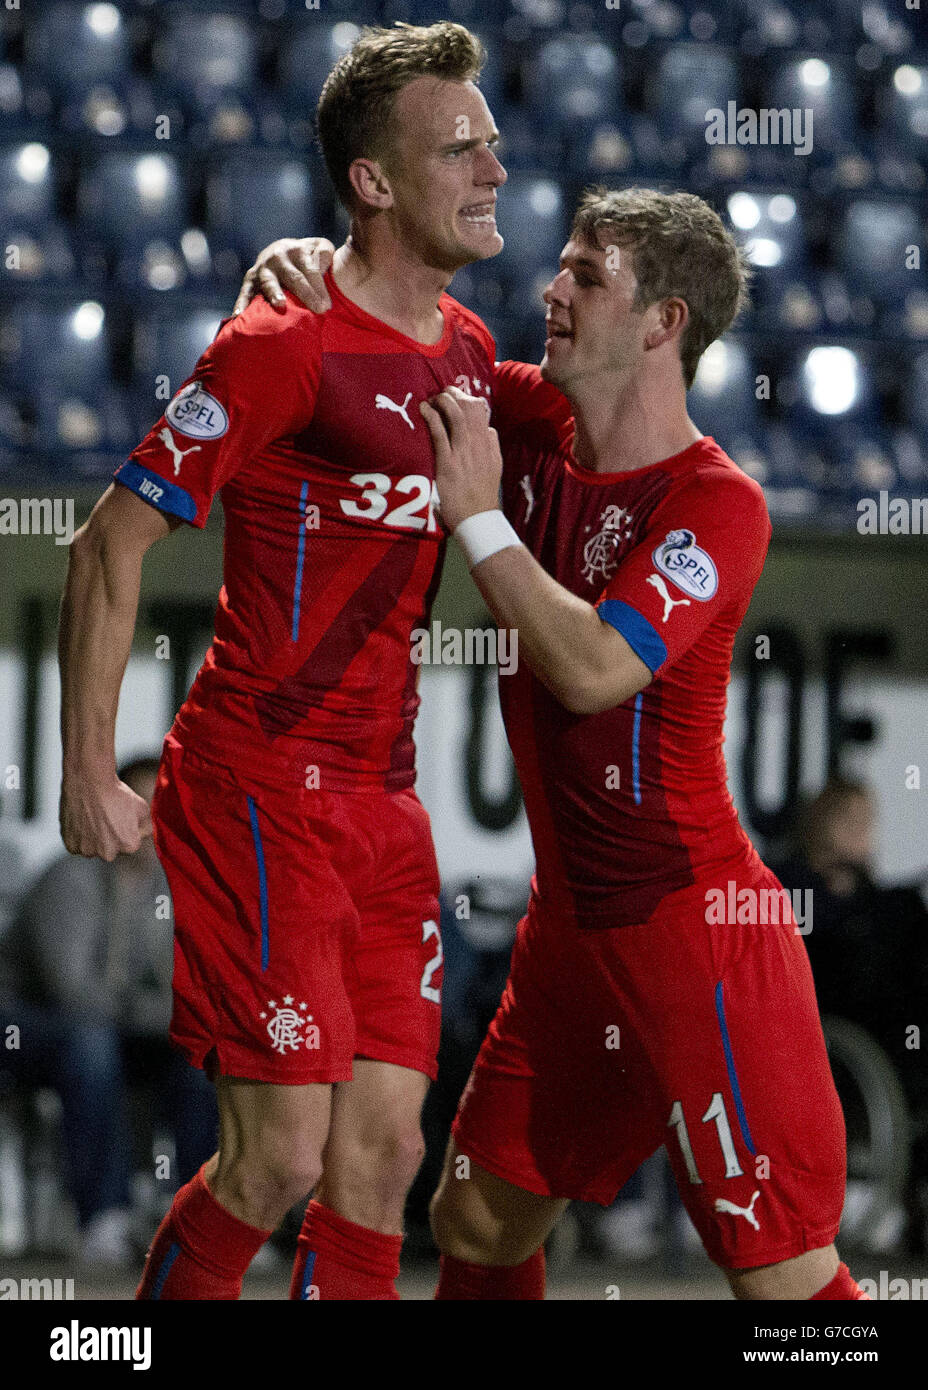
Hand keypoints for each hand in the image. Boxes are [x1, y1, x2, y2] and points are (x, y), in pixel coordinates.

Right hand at [60, 773, 152, 861]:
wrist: (90, 782)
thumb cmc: (117, 794)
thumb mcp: (143, 809)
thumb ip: (146, 828)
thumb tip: (142, 836)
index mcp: (129, 846)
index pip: (130, 843)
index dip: (125, 828)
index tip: (119, 816)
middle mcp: (108, 854)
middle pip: (110, 849)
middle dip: (109, 837)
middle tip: (105, 817)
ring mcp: (88, 851)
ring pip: (92, 847)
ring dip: (92, 837)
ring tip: (92, 816)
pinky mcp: (71, 845)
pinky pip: (76, 844)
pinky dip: (78, 835)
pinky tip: (82, 819)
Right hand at [232, 237, 334, 315]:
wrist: (281, 251)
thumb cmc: (306, 256)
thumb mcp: (319, 247)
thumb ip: (325, 254)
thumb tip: (324, 266)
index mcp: (298, 250)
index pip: (310, 270)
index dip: (319, 287)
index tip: (326, 306)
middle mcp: (278, 257)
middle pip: (293, 277)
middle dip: (306, 293)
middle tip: (318, 309)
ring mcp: (263, 268)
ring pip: (269, 281)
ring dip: (274, 292)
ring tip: (280, 305)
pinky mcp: (250, 279)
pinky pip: (246, 291)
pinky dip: (242, 302)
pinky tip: (239, 315)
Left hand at [420, 386, 501, 532]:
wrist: (478, 518)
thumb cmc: (482, 495)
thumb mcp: (495, 466)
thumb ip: (493, 446)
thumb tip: (489, 429)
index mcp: (489, 444)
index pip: (481, 411)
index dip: (467, 399)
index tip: (456, 397)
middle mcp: (478, 444)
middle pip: (469, 407)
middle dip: (453, 394)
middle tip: (441, 394)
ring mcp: (463, 453)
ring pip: (456, 415)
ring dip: (443, 401)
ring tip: (433, 399)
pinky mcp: (448, 463)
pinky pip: (440, 433)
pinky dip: (432, 417)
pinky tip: (424, 409)